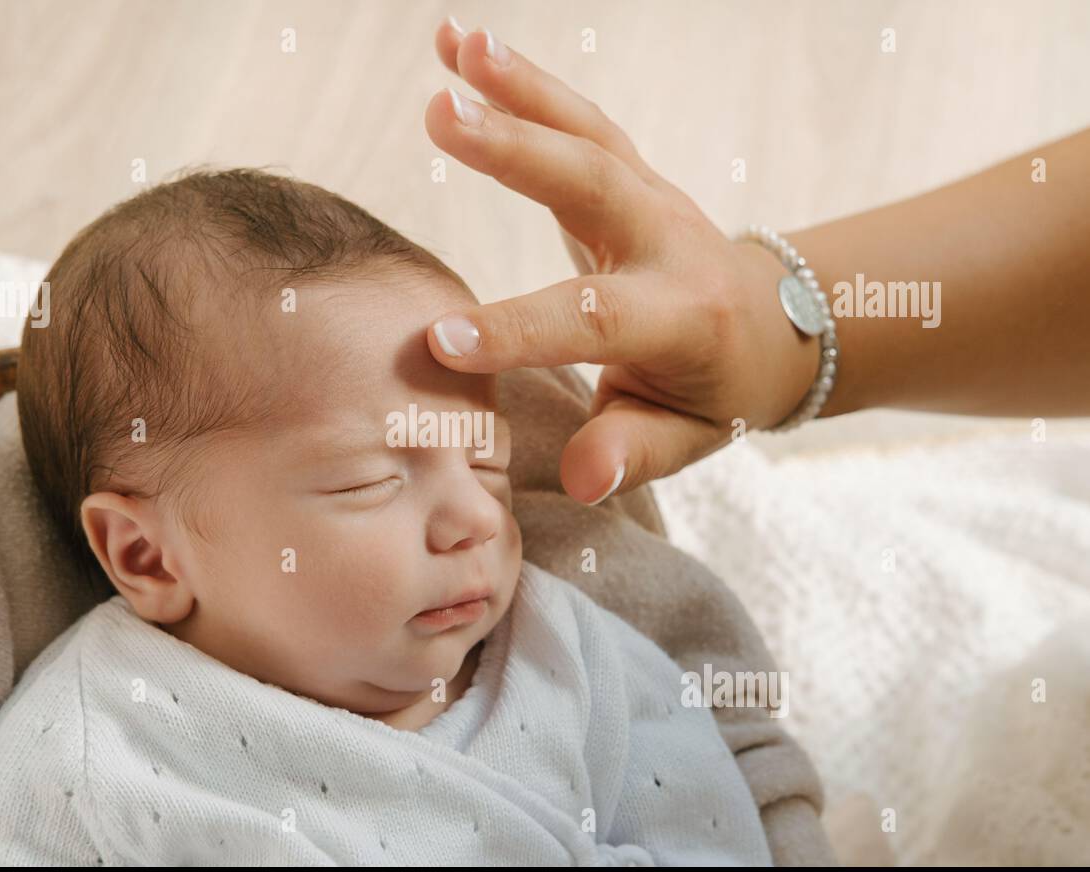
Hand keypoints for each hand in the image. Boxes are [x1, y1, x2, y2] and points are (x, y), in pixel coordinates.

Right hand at [425, 20, 819, 504]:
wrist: (776, 324)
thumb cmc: (718, 392)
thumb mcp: (689, 437)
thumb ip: (633, 452)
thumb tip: (584, 479)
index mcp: (679, 316)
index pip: (592, 320)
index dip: (518, 332)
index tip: (440, 341)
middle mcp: (666, 241)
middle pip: (591, 184)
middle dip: (516, 151)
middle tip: (440, 116)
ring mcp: (650, 196)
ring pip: (585, 133)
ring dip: (518, 86)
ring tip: (452, 47)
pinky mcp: (630, 172)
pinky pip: (577, 120)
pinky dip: (523, 81)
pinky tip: (463, 46)